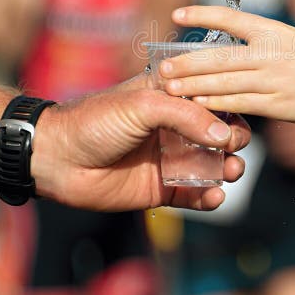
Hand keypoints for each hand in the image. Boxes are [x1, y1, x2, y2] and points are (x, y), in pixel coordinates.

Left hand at [32, 75, 249, 211]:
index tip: (237, 117)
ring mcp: (170, 158)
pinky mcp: (162, 188)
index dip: (230, 107)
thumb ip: (187, 117)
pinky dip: (210, 197)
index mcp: (171, 97)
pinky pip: (195, 194)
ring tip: (231, 172)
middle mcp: (174, 127)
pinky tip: (214, 196)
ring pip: (212, 164)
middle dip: (234, 141)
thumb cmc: (96, 121)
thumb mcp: (144, 106)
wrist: (57, 159)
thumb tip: (225, 137)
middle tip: (233, 148)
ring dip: (229, 168)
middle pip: (219, 133)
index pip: (211, 98)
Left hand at [158, 6, 294, 121]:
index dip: (202, 14)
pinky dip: (217, 104)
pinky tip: (198, 104)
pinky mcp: (280, 105)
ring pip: (224, 82)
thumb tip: (234, 59)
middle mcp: (271, 52)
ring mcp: (274, 79)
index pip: (230, 17)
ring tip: (169, 86)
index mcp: (274, 30)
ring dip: (194, 84)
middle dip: (187, 62)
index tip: (177, 14)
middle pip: (218, 56)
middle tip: (161, 65)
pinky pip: (242, 105)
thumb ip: (265, 49)